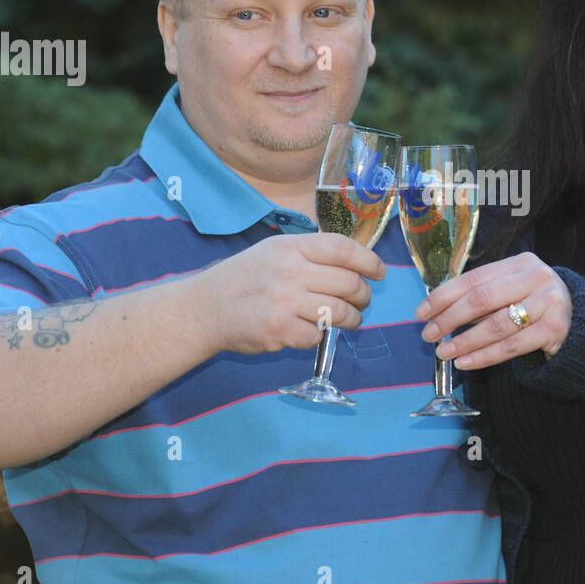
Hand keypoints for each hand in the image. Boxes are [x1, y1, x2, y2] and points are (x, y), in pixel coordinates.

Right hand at [195, 233, 385, 354]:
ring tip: (348, 320)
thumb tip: (354, 263)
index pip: (343, 249)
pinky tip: (310, 330)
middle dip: (364, 296)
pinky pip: (318, 336)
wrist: (205, 308)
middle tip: (361, 301)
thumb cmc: (243, 278)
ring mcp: (285, 302)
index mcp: (291, 247)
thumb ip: (309, 254)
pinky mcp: (280, 331)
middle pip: (349, 284)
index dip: (369, 261)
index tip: (379, 272)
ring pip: (341, 312)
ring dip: (352, 319)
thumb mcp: (273, 251)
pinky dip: (320, 336)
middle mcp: (290, 271)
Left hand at [414, 252, 571, 370]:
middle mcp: (536, 278)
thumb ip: (483, 295)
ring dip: (464, 341)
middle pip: (482, 299)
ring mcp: (548, 303)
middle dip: (450, 318)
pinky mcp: (554, 330)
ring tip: (444, 353)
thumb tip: (437, 312)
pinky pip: (511, 346)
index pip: (473, 278)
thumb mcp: (513, 289)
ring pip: (496, 325)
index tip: (422, 312)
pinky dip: (484, 356)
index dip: (443, 296)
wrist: (581, 321)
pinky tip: (466, 363)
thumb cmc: (536, 304)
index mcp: (520, 263)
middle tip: (429, 334)